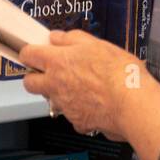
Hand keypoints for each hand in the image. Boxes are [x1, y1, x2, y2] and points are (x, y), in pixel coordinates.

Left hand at [20, 30, 139, 140]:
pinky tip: (94, 102)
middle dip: (35, 77)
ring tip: (81, 87)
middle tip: (50, 72)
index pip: (28, 55)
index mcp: (58, 61)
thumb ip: (72, 39)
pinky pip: (71, 114)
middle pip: (29, 83)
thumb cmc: (119, 73)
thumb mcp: (97, 44)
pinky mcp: (77, 121)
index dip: (30, 52)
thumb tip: (58, 37)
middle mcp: (55, 85)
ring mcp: (64, 105)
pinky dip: (79, 109)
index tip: (36, 52)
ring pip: (50, 99)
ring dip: (59, 93)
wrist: (132, 103)